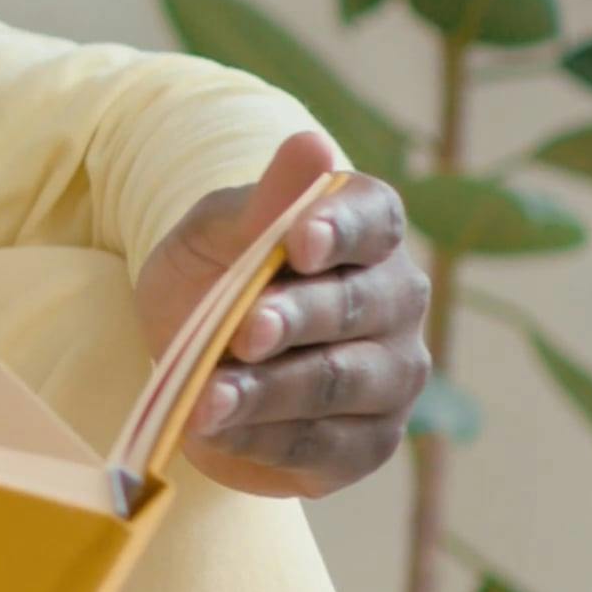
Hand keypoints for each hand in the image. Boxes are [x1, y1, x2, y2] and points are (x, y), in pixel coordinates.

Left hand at [136, 131, 427, 498]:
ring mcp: (391, 377)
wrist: (194, 353)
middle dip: (297, 320)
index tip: (299, 240)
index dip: (340, 230)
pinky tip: (214, 433)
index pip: (374, 221)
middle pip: (359, 308)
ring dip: (269, 392)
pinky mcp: (367, 443)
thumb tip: (311, 144)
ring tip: (207, 397)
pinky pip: (322, 447)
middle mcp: (397, 303)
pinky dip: (262, 440)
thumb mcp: (217, 233)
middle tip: (244, 331)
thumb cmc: (216, 274)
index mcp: (370, 233)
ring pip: (340, 384)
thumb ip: (262, 203)